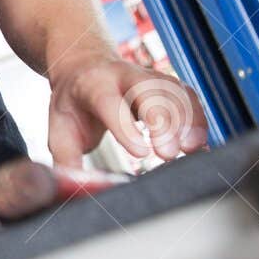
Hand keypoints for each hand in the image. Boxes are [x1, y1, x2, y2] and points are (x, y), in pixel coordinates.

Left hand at [46, 53, 207, 170]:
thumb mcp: (59, 129)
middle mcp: (124, 75)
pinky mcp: (167, 84)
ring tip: (190, 149)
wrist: (84, 66)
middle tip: (168, 153)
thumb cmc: (73, 104)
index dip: (125, 127)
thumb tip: (77, 192)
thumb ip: (67, 161)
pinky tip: (198, 143)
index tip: (140, 153)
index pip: (109, 101)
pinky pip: (187, 96)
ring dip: (185, 120)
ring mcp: (148, 77)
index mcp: (93, 84)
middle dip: (161, 121)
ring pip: (173, 92)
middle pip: (148, 90)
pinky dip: (197, 118)